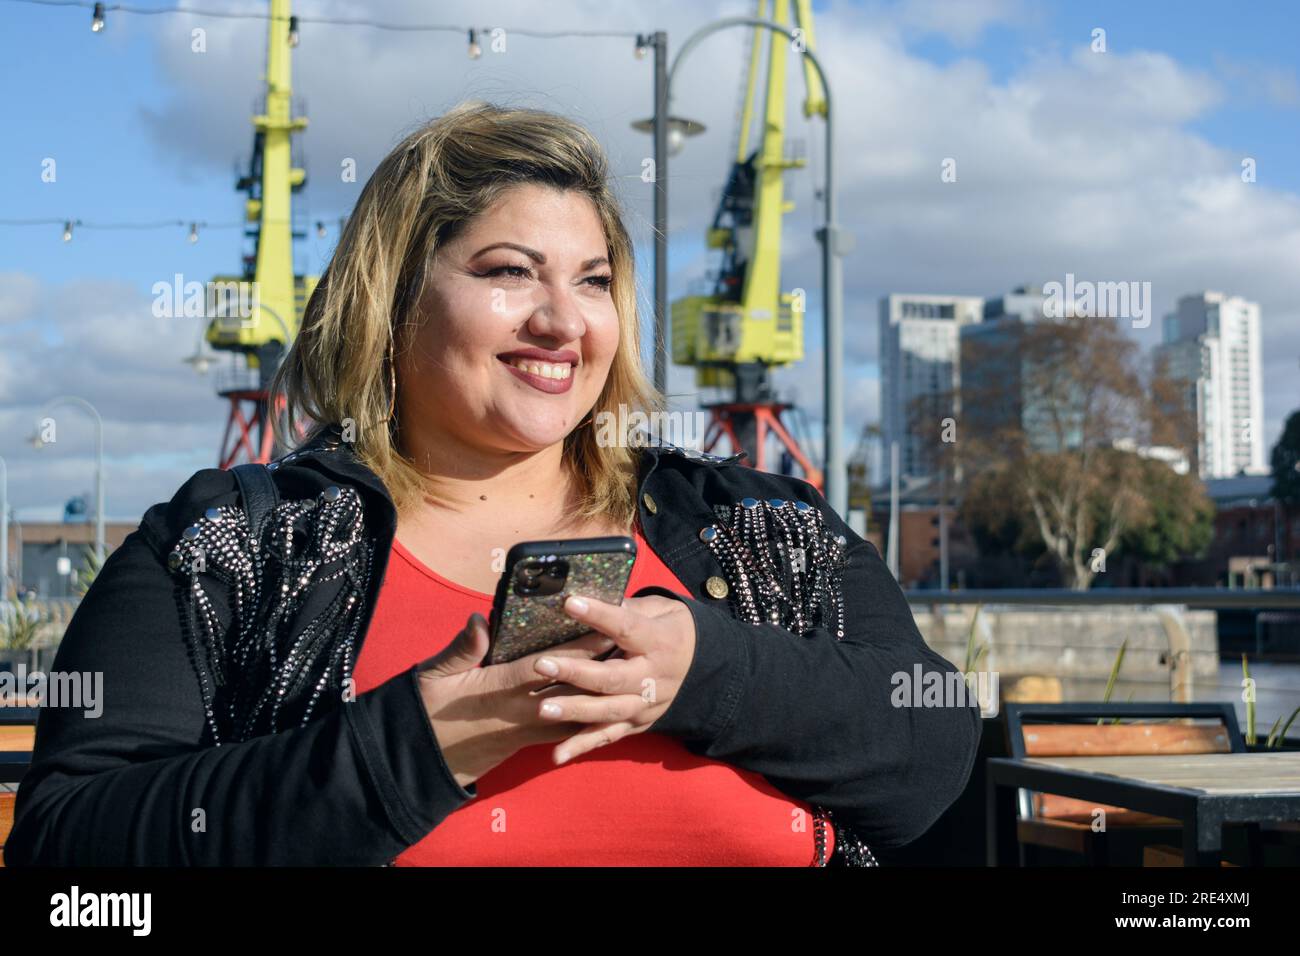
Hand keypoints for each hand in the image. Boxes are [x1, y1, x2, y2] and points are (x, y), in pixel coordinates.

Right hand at [416, 613, 615, 788]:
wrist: (420, 762)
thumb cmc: (426, 711)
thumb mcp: (434, 677)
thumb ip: (461, 649)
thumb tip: (480, 619)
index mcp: (500, 689)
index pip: (550, 665)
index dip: (580, 647)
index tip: (606, 626)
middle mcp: (520, 712)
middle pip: (572, 688)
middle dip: (601, 667)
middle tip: (631, 646)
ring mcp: (526, 731)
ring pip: (574, 712)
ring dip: (599, 693)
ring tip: (626, 670)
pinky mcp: (526, 742)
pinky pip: (565, 732)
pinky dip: (587, 718)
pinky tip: (605, 706)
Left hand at [529, 593, 695, 765]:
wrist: (707, 666)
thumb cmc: (672, 628)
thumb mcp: (662, 610)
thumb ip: (628, 607)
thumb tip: (589, 595)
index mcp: (659, 642)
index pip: (625, 627)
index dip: (598, 615)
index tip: (568, 603)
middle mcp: (654, 677)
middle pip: (612, 677)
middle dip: (575, 672)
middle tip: (540, 664)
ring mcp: (646, 705)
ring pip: (608, 711)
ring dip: (574, 711)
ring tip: (542, 709)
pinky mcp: (638, 724)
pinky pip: (608, 737)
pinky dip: (582, 747)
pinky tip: (556, 756)